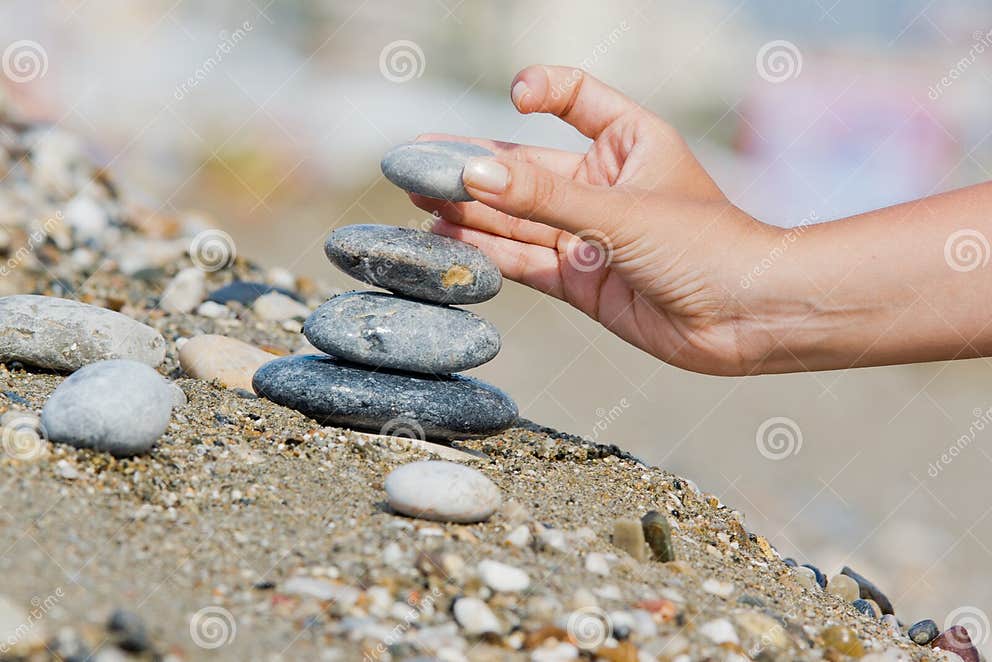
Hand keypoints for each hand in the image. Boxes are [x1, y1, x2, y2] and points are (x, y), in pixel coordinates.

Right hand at [411, 65, 777, 374]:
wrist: (746, 318)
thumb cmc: (707, 246)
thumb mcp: (619, 211)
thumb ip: (544, 197)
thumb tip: (472, 176)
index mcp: (629, 142)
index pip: (576, 98)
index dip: (542, 91)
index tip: (514, 97)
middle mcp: (604, 186)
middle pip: (527, 169)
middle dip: (473, 167)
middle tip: (416, 162)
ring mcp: (589, 234)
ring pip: (518, 218)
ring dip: (471, 212)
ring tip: (419, 200)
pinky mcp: (581, 280)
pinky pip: (525, 260)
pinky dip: (488, 253)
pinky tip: (448, 242)